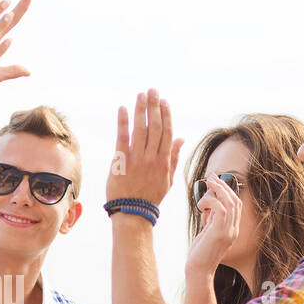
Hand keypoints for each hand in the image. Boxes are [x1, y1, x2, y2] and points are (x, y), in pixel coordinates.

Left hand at [105, 88, 184, 208]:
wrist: (132, 213)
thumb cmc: (150, 196)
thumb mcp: (167, 179)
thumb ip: (174, 158)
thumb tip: (182, 138)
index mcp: (164, 161)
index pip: (167, 132)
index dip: (166, 115)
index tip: (164, 101)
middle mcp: (152, 158)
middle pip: (155, 126)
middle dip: (154, 106)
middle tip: (152, 90)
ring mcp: (137, 159)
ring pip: (141, 129)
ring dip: (140, 110)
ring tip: (140, 95)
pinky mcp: (121, 161)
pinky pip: (123, 137)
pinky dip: (123, 122)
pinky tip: (123, 108)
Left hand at [185, 173, 242, 277]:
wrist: (198, 271)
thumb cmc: (199, 254)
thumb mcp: (206, 233)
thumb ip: (210, 220)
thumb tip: (208, 205)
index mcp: (232, 230)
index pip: (236, 206)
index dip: (227, 191)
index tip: (215, 182)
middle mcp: (233, 230)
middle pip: (235, 201)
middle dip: (223, 186)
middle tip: (211, 177)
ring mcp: (229, 232)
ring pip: (230, 202)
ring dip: (218, 190)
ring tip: (207, 183)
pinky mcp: (219, 233)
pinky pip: (220, 209)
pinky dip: (211, 202)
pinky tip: (201, 205)